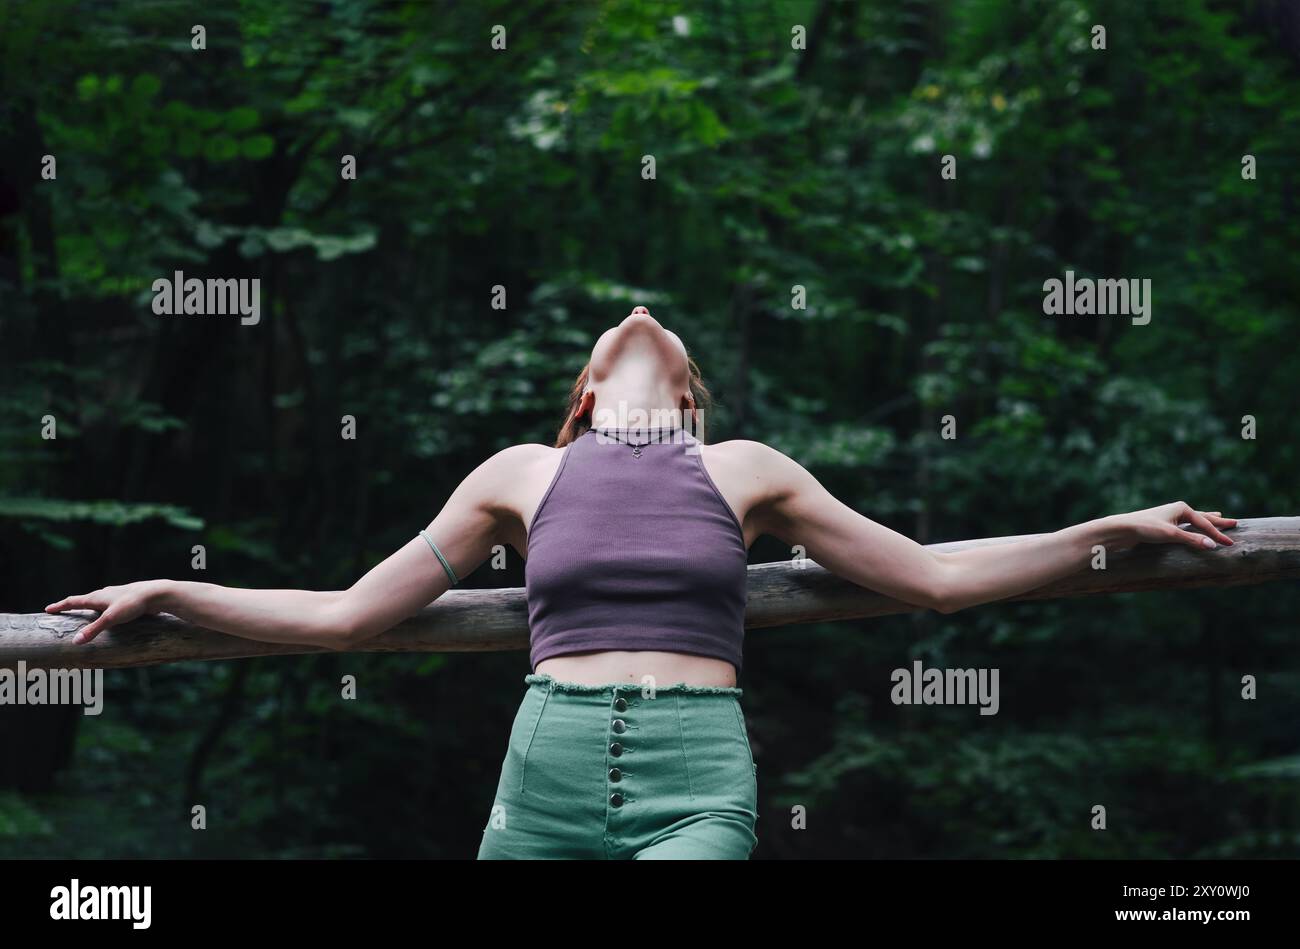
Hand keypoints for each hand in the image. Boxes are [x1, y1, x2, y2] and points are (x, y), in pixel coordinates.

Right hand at [45, 581, 165, 643]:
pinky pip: (109, 604)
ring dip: (88, 605)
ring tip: (83, 610)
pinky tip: (108, 611)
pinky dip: (102, 608)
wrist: (156, 594)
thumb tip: (75, 641)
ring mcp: (116, 596)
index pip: (73, 601)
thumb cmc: (132, 604)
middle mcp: (104, 594)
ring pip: (98, 600)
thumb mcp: (110, 619)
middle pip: (84, 599)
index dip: (60, 606)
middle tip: (62, 609)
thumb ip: (93, 630)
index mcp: (97, 597)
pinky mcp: (126, 600)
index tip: (48, 609)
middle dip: (72, 605)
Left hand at [1108, 502, 1236, 551]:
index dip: (1218, 535)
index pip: (1205, 524)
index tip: (1231, 544)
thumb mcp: (1171, 534)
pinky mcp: (1163, 525)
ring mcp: (1170, 517)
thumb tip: (1213, 546)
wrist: (1121, 529)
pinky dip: (1194, 527)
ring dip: (1207, 521)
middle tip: (1234, 523)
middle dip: (1218, 522)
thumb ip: (1192, 540)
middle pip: (1203, 517)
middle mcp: (1177, 510)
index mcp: (1182, 508)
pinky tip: (1193, 528)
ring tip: (1218, 516)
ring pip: (1194, 520)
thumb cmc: (1145, 528)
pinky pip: (1185, 526)